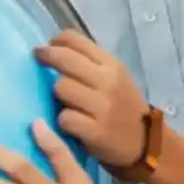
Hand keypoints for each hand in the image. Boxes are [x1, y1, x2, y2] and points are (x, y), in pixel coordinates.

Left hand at [37, 29, 147, 168]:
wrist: (145, 143)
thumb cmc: (122, 106)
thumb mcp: (114, 77)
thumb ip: (89, 62)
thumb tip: (54, 46)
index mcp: (111, 65)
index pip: (76, 40)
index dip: (56, 41)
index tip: (48, 47)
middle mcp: (108, 82)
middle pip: (65, 59)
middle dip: (46, 57)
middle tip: (38, 59)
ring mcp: (102, 107)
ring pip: (61, 87)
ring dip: (56, 94)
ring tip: (63, 100)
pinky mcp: (96, 131)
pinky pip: (64, 117)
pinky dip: (63, 120)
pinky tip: (69, 122)